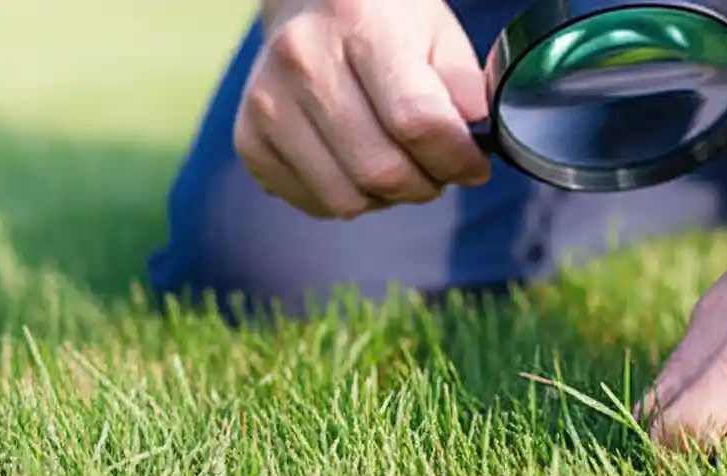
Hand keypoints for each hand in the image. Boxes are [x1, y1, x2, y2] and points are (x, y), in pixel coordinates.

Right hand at [234, 0, 490, 218]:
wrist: (309, 3)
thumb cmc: (387, 22)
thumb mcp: (439, 33)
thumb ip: (464, 87)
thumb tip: (477, 141)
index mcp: (359, 24)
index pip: (417, 121)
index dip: (457, 159)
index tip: (474, 164)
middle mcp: (302, 60)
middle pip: (381, 171)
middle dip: (426, 184)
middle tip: (436, 167)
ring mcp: (267, 103)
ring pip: (347, 200)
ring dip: (387, 197)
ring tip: (396, 162)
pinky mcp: (249, 139)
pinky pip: (314, 204)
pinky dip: (348, 197)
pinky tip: (356, 163)